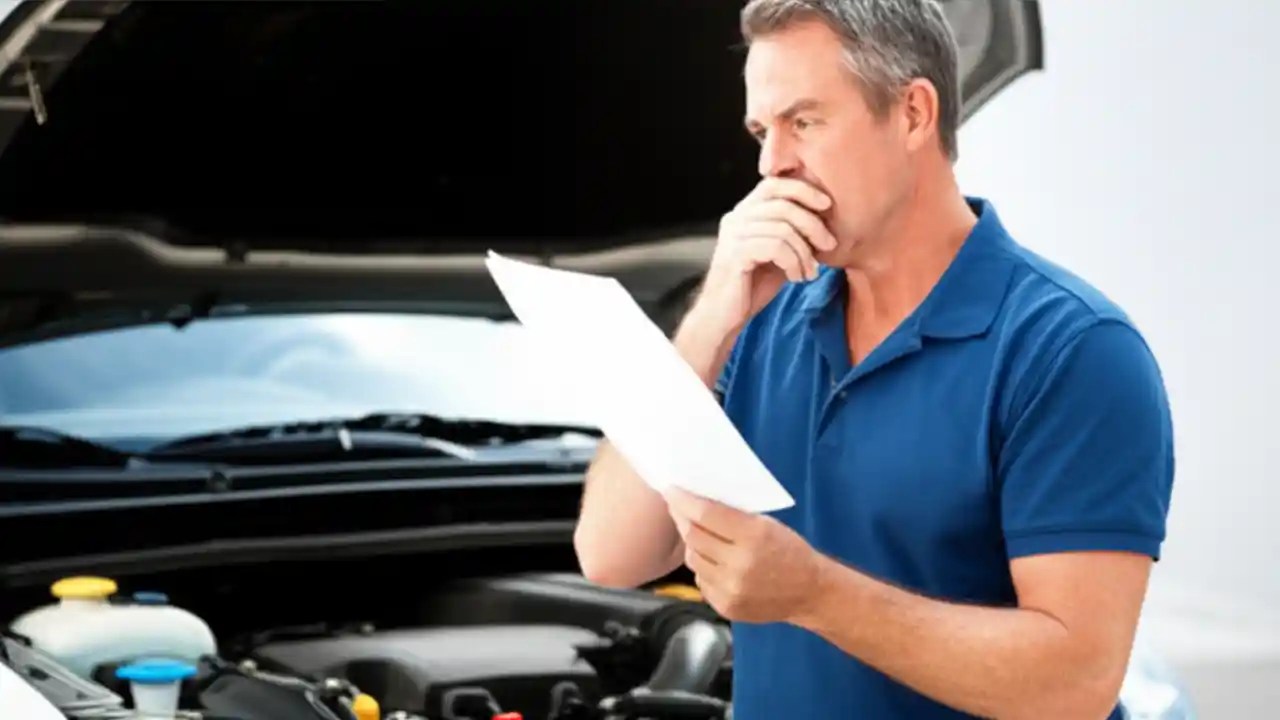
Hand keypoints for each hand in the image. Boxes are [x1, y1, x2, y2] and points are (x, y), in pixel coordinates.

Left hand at [663, 487, 825, 623]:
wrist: (809, 592)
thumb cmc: (789, 551)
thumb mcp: (767, 524)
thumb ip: (733, 516)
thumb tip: (696, 502)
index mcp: (753, 536)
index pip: (706, 514)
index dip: (684, 501)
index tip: (671, 491)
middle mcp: (739, 564)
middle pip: (694, 536)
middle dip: (682, 519)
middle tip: (677, 509)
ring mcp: (731, 589)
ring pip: (693, 560)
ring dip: (693, 545)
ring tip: (698, 536)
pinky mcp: (726, 606)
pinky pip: (701, 581)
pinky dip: (704, 568)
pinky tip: (714, 562)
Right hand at [689, 177, 836, 338]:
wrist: (723, 318)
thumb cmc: (751, 287)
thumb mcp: (777, 254)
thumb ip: (791, 233)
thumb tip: (824, 218)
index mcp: (744, 213)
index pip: (774, 184)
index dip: (803, 189)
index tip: (827, 205)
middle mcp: (735, 218)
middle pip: (783, 203)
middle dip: (812, 224)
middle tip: (829, 245)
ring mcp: (733, 236)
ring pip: (783, 228)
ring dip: (805, 252)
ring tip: (810, 271)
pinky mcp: (735, 255)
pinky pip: (776, 248)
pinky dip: (793, 263)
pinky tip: (796, 277)